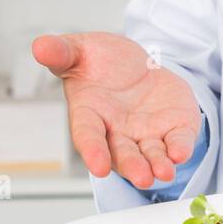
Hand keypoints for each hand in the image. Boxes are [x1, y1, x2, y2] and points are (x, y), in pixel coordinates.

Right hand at [32, 31, 201, 188]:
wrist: (135, 62)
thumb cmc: (101, 61)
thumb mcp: (80, 49)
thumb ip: (62, 52)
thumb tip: (40, 46)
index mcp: (90, 114)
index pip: (89, 136)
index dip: (93, 152)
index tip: (98, 167)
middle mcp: (117, 131)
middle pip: (122, 154)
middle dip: (132, 166)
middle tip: (142, 177)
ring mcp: (145, 132)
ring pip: (150, 153)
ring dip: (157, 164)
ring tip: (164, 172)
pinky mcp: (172, 126)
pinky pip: (176, 140)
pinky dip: (180, 147)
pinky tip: (182, 153)